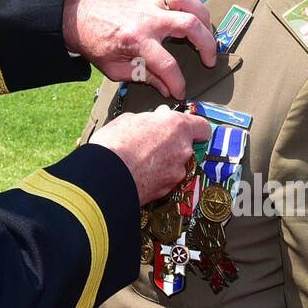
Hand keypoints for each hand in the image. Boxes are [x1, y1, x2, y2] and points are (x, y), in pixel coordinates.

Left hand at [62, 0, 216, 98]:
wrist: (78, 17)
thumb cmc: (95, 43)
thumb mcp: (115, 69)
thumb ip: (144, 77)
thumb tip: (167, 88)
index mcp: (136, 40)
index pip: (167, 64)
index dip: (178, 82)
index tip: (180, 91)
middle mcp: (147, 18)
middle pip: (189, 27)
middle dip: (206, 47)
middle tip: (209, 62)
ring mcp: (151, 3)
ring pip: (188, 0)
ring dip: (204, 18)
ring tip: (208, 35)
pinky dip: (193, 0)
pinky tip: (196, 14)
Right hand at [89, 105, 210, 205]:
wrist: (106, 177)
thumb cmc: (115, 145)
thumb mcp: (129, 119)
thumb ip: (150, 118)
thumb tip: (156, 117)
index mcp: (176, 127)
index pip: (202, 127)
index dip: (194, 127)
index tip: (184, 126)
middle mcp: (182, 150)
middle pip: (186, 146)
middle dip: (172, 144)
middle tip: (152, 140)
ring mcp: (176, 172)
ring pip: (175, 164)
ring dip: (164, 162)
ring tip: (140, 159)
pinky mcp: (166, 190)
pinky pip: (165, 179)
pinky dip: (156, 177)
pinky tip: (138, 173)